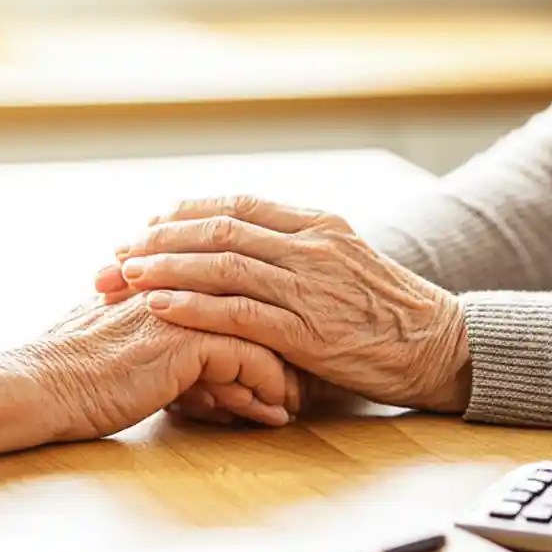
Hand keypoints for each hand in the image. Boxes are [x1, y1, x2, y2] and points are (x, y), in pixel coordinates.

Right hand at [27, 296, 299, 440]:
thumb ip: (153, 335)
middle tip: (302, 381)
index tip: (278, 353)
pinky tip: (274, 413)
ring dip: (281, 372)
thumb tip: (184, 364)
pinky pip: (250, 359)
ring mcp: (184, 307)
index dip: (258, 320)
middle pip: (254, 304)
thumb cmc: (70, 373)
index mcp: (161, 277)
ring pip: (259, 330)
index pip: (230, 286)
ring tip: (291, 404)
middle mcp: (177, 283)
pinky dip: (267, 388)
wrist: (41, 386)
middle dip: (281, 347)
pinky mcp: (188, 340)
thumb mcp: (118, 341)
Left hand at [94, 196, 471, 411]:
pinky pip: (239, 312)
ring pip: (222, 265)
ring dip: (163, 270)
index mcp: (317, 224)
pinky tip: (158, 306)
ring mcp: (311, 286)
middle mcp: (311, 246)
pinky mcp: (309, 330)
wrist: (439, 346)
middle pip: (217, 230)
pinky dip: (193, 306)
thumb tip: (237, 250)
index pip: (235, 205)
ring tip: (121, 277)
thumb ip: (293, 251)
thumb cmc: (385, 312)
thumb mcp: (343, 262)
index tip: (143, 228)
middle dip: (156, 242)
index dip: (182, 215)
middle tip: (112, 258)